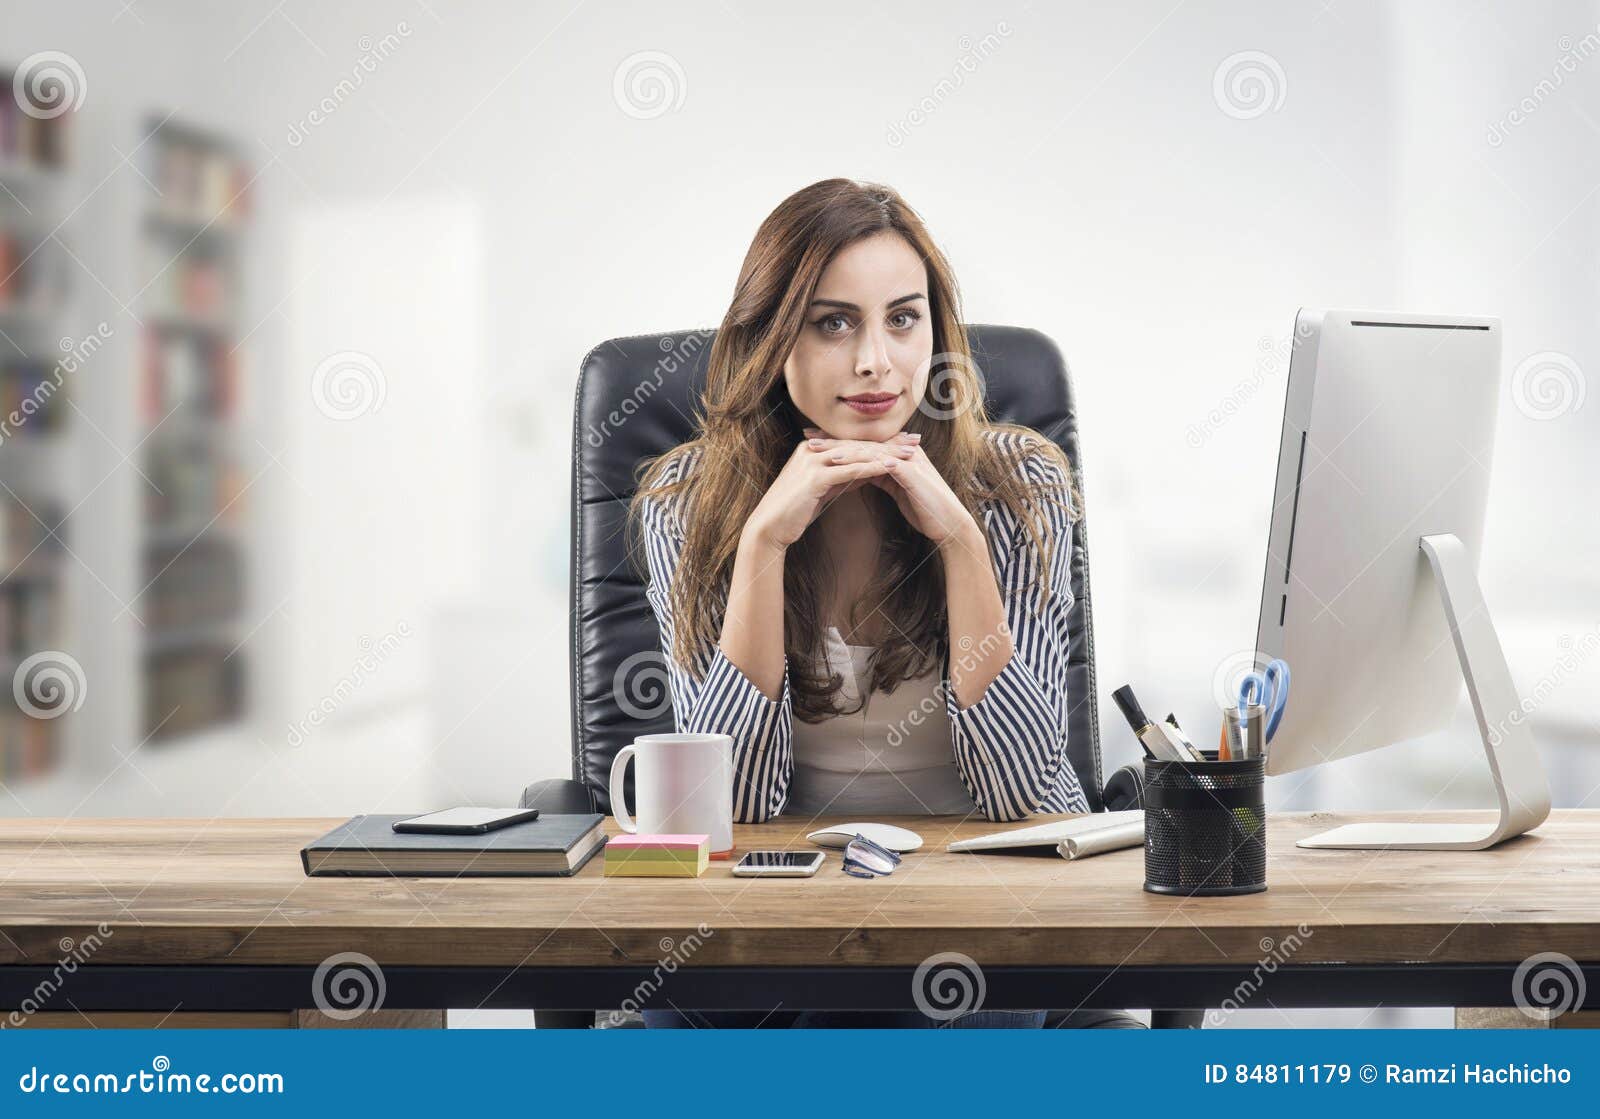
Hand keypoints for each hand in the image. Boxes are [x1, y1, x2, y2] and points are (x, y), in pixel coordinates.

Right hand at [744, 431, 915, 549]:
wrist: (770, 527)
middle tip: (916, 441)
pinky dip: (871, 469)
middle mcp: (812, 449)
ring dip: (885, 453)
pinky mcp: (814, 477)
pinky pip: (848, 470)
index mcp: (814, 448)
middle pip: (858, 444)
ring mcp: (812, 461)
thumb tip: (866, 473)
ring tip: (909, 454)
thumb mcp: (824, 490)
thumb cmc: (795, 511)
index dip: (881, 442)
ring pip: (856, 454)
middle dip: (889, 443)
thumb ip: (843, 477)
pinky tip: (890, 469)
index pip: (854, 442)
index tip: (905, 442)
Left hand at [803, 426, 979, 548]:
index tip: (814, 443)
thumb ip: (883, 478)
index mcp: (899, 454)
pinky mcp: (910, 472)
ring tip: (817, 450)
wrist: (951, 524)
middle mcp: (903, 451)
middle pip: (862, 442)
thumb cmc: (926, 510)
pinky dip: (857, 462)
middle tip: (807, 439)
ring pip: (868, 450)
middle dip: (834, 440)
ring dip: (841, 449)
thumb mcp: (899, 490)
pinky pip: (879, 463)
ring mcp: (907, 459)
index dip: (839, 443)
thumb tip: (862, 473)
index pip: (864, 444)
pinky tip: (838, 463)